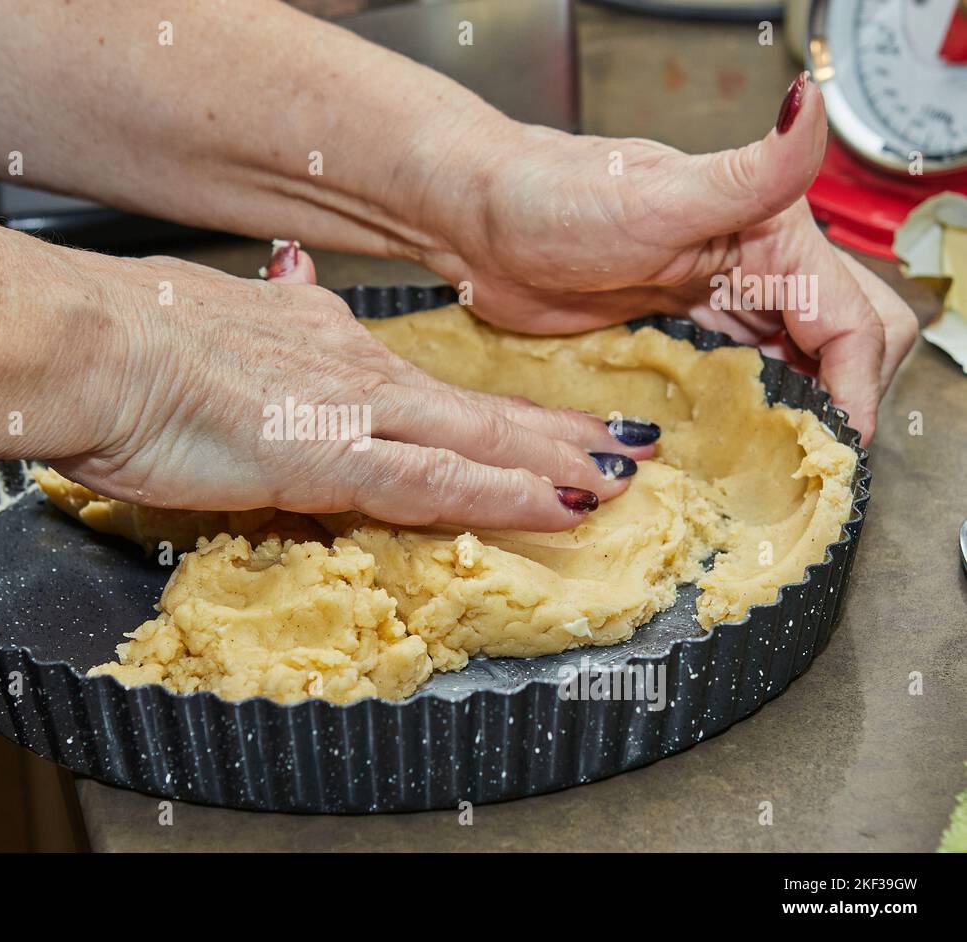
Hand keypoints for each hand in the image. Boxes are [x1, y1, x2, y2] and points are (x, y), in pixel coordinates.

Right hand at [49, 244, 657, 530]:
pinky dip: (506, 492)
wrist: (93, 346)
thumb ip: (263, 317)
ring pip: (478, 437)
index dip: (488, 410)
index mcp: (320, 343)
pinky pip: (439, 480)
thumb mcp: (212, 321)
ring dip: (555, 459)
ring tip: (622, 476)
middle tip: (626, 442)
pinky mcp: (333, 455)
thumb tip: (288, 281)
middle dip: (557, 429)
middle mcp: (351, 369)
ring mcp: (350, 410)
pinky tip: (559, 506)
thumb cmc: (129, 347)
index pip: (426, 386)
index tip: (535, 424)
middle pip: (476, 406)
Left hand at [420, 74, 916, 441]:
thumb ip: (748, 172)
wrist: (476, 221)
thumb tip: (811, 111)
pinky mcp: (674, 338)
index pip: (849, 319)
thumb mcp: (657, 196)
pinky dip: (747, 417)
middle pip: (837, 348)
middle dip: (838, 403)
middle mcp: (754, 269)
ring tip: (777, 470)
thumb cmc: (553, 196)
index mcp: (770, 234)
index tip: (838, 443)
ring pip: (790, 371)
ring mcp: (714, 307)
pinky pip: (734, 384)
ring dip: (794, 418)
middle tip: (808, 463)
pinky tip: (734, 449)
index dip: (855, 383)